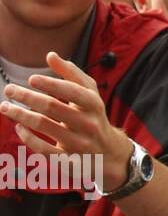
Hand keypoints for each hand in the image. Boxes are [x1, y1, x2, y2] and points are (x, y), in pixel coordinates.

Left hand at [0, 52, 133, 192]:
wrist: (108, 153)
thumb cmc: (93, 116)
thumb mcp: (89, 94)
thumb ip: (71, 74)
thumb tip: (50, 55)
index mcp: (94, 104)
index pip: (72, 91)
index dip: (51, 84)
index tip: (31, 79)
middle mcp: (88, 123)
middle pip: (53, 107)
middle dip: (28, 97)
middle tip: (9, 89)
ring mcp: (79, 143)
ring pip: (45, 126)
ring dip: (21, 115)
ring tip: (5, 107)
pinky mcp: (68, 160)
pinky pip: (43, 149)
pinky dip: (28, 137)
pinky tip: (18, 127)